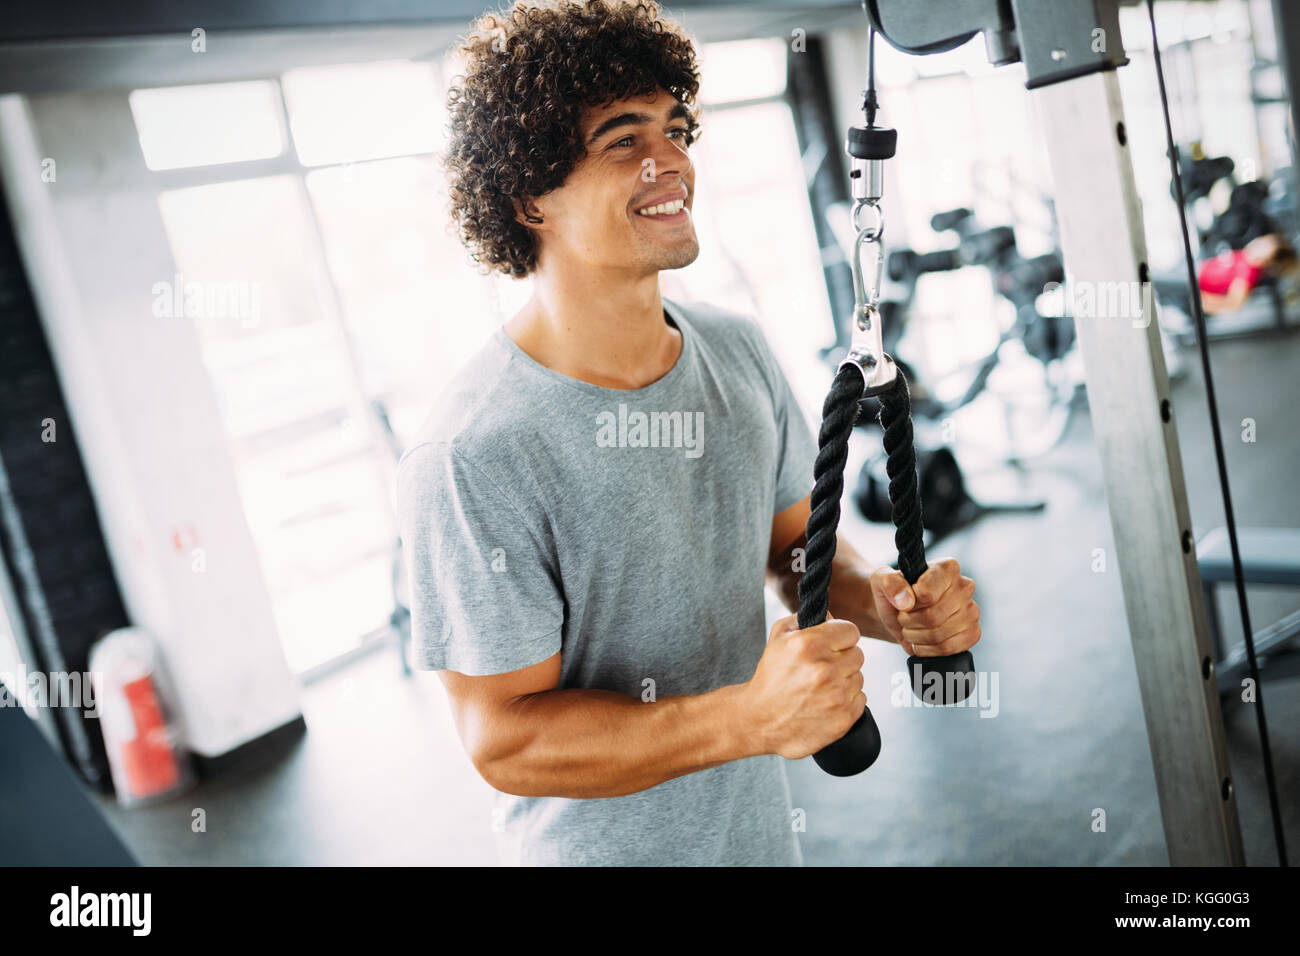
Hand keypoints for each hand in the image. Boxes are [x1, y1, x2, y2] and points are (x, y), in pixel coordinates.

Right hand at [743, 613, 866, 759]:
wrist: (760, 721)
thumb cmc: (770, 679)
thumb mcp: (777, 638)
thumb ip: (804, 619)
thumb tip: (830, 616)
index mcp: (810, 645)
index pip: (851, 631)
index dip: (840, 636)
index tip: (832, 644)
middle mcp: (826, 669)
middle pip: (858, 654)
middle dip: (842, 658)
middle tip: (821, 668)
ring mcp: (836, 695)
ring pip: (859, 677)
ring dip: (844, 680)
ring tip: (820, 687)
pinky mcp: (843, 718)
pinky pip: (860, 698)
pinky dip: (846, 700)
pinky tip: (825, 701)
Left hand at [868, 557, 980, 657]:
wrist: (899, 614)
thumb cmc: (894, 594)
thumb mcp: (883, 581)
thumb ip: (891, 584)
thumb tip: (906, 600)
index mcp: (947, 568)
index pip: (927, 594)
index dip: (909, 603)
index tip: (905, 600)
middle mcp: (964, 586)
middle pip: (932, 617)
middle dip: (909, 622)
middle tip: (904, 617)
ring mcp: (971, 611)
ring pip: (939, 635)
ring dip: (916, 636)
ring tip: (911, 628)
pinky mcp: (972, 633)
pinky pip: (948, 649)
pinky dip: (928, 650)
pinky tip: (922, 641)